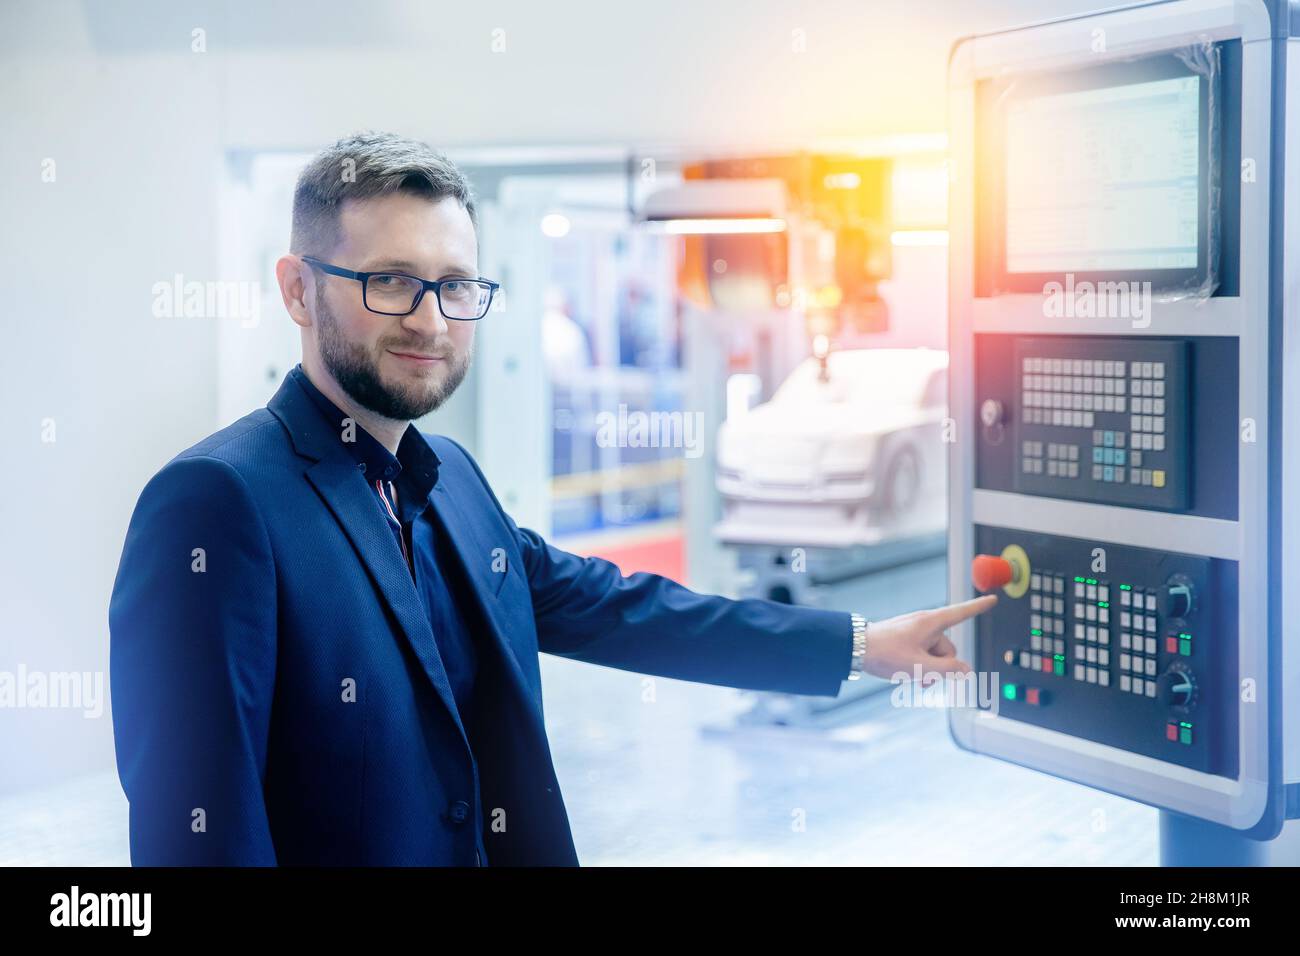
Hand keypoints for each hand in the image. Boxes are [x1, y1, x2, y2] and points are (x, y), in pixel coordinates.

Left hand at [860, 594, 996, 684]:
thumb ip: (948, 670)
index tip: (993, 599)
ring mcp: (915, 631)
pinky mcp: (907, 639)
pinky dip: (920, 666)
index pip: (961, 613)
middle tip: (922, 676)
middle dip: (941, 666)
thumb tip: (966, 670)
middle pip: (949, 648)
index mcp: (931, 623)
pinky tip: (906, 673)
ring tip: (910, 675)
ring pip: (935, 655)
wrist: (854, 648)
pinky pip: (923, 654)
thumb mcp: (920, 667)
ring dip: (929, 669)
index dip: (979, 607)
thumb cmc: (885, 653)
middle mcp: (925, 624)